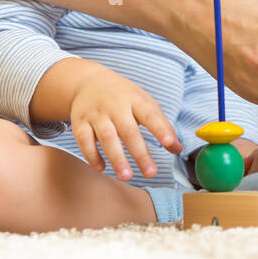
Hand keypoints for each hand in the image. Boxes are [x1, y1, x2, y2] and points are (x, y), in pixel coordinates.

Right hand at [68, 62, 181, 180]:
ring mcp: (96, 114)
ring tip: (126, 176)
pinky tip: (101, 168)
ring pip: (106, 137)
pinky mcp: (80, 122)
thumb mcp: (143, 102)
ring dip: (116, 158)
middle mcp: (115, 106)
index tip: (170, 144)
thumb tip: (177, 148)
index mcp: (135, 99)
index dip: (161, 129)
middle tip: (151, 173)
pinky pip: (84, 140)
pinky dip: (92, 155)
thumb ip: (161, 124)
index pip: (150, 114)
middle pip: (128, 131)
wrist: (87, 81)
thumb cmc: (122, 96)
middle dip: (140, 153)